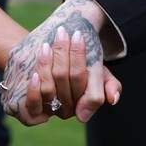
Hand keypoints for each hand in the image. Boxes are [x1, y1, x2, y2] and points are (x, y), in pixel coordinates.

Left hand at [1, 0, 121, 124]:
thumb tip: (113, 99)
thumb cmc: (77, 65)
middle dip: (65, 53)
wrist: (46, 62)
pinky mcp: (33, 113)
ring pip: (50, 89)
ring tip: (45, 45)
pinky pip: (34, 106)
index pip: (89, 84)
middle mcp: (70, 110)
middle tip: (61, 32)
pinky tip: (34, 74)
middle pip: (68, 79)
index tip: (78, 36)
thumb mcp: (97, 72)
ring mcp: (51, 111)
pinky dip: (35, 89)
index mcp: (87, 103)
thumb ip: (109, 84)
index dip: (81, 57)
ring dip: (47, 65)